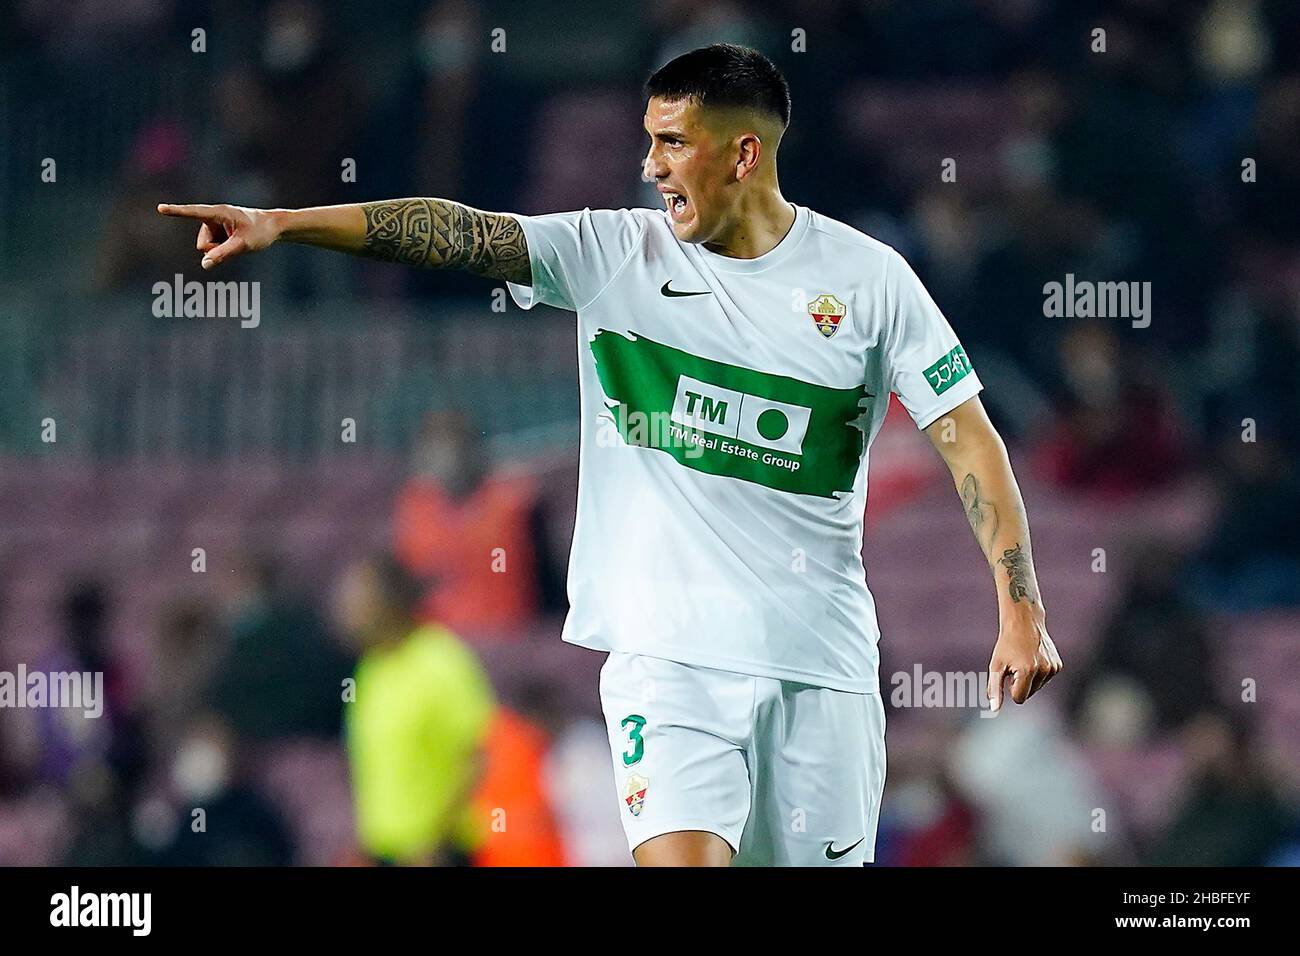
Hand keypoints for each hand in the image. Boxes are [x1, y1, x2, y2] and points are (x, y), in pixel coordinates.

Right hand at [156, 203, 280, 269]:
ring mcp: (214, 226)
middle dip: (215, 250)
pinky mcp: (217, 232)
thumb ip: (223, 254)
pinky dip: (222, 249)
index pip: (193, 213)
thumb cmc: (260, 232)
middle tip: (237, 243)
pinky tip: (236, 242)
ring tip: (238, 241)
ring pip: (206, 248)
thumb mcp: (243, 245)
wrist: (272, 227)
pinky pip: (212, 248)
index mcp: (218, 213)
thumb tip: (205, 264)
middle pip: (203, 244)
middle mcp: (213, 217)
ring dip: (220, 250)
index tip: (160, 208)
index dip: (176, 212)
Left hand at [987, 611, 1061, 711]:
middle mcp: (1043, 670)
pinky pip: (1045, 679)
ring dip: (1030, 679)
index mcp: (1027, 671)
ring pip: (1037, 687)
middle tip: (1016, 664)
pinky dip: (1038, 673)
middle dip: (1020, 684)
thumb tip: (994, 709)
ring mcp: (1053, 668)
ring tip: (1024, 660)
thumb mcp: (996, 666)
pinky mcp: (1058, 665)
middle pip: (1029, 694)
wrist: (1023, 622)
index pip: (1019, 698)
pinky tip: (1034, 658)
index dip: (1011, 688)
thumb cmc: (1007, 644)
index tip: (1009, 674)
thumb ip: (994, 689)